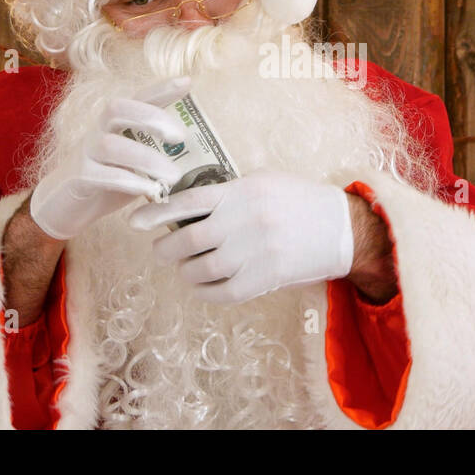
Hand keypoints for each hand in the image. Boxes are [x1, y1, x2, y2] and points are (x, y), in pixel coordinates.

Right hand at [29, 76, 192, 239]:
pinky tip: (150, 190)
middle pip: (118, 108)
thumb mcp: (134, 164)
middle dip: (151, 117)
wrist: (63, 206)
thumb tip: (195, 158)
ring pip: (111, 145)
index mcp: (115, 124)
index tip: (188, 81)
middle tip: (181, 137)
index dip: (161, 88)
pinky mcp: (76, 178)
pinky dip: (128, 181)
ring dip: (146, 159)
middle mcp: (98, 131)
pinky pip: (100, 175)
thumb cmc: (105, 181)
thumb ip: (155, 156)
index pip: (137, 98)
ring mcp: (85, 153)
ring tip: (174, 176)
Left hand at [127, 169, 354, 303]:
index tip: (135, 221)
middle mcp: (245, 221)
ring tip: (183, 268)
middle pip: (188, 240)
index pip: (187, 201)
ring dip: (184, 271)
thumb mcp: (263, 182)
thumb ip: (228, 192)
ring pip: (200, 269)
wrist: (340, 229)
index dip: (156, 212)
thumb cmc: (298, 200)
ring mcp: (255, 252)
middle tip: (161, 250)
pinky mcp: (265, 279)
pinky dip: (205, 292)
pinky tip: (201, 286)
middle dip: (166, 248)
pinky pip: (222, 292)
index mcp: (242, 192)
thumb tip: (186, 207)